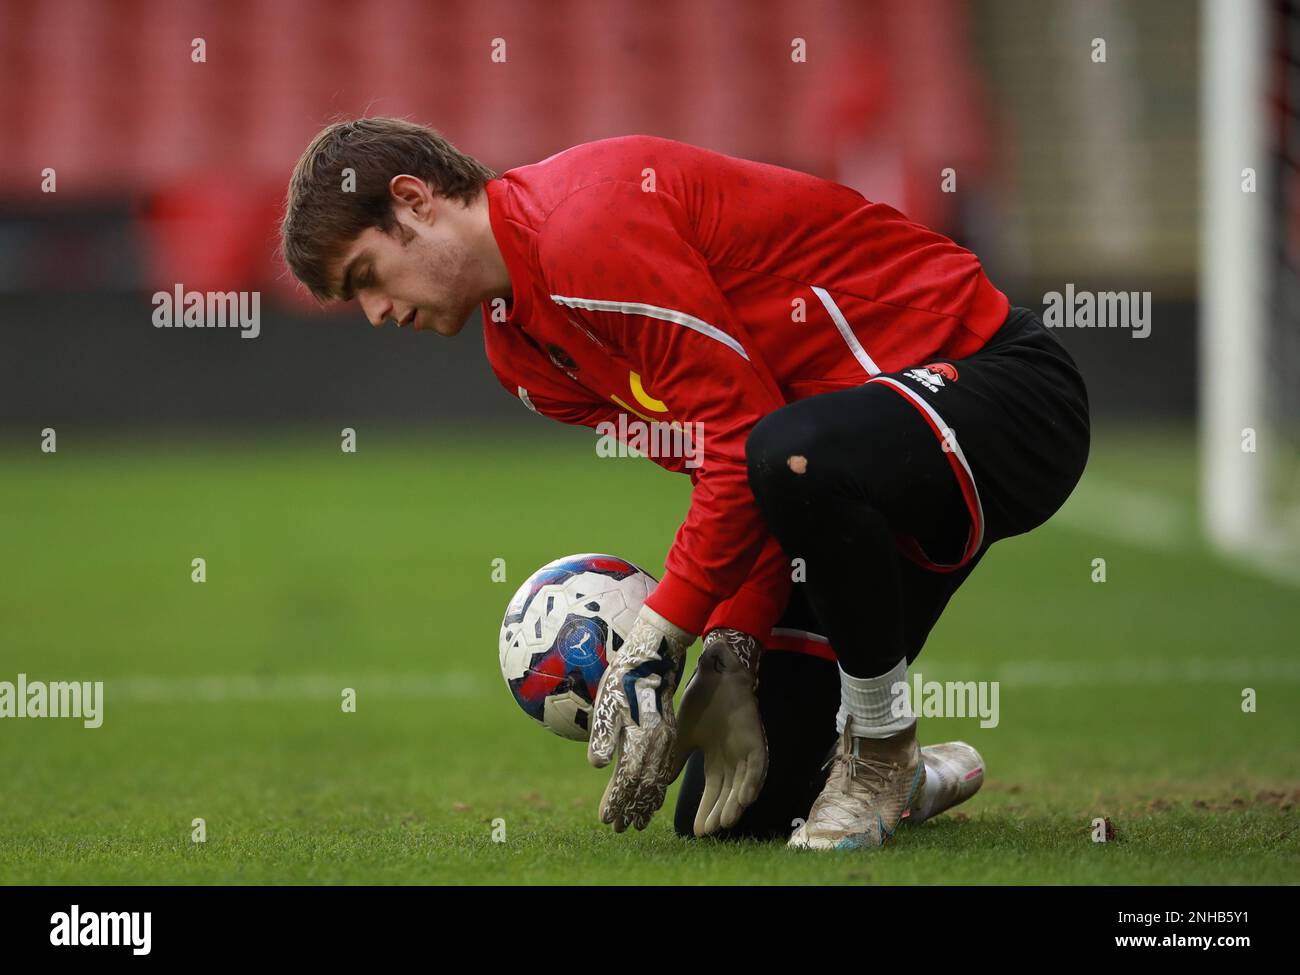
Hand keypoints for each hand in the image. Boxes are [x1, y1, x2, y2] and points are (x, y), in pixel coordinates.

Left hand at [588, 606, 692, 830]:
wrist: (652, 656)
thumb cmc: (623, 678)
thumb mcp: (607, 704)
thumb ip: (602, 736)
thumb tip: (596, 765)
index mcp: (639, 739)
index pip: (626, 780)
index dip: (616, 801)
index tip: (606, 820)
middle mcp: (657, 744)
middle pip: (643, 786)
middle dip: (630, 808)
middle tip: (617, 828)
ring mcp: (666, 741)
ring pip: (657, 781)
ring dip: (645, 803)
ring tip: (636, 822)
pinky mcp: (670, 735)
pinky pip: (666, 770)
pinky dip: (658, 788)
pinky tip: (653, 796)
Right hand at [669, 628, 766, 835]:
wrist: (713, 674)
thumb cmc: (699, 702)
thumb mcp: (682, 735)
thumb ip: (675, 759)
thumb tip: (658, 784)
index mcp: (714, 760)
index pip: (711, 792)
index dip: (704, 810)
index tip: (695, 831)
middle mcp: (731, 760)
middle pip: (727, 794)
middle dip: (718, 813)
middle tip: (708, 832)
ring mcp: (744, 751)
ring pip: (743, 786)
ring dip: (735, 804)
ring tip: (724, 822)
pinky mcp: (755, 740)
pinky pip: (758, 767)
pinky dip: (752, 783)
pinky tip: (745, 798)